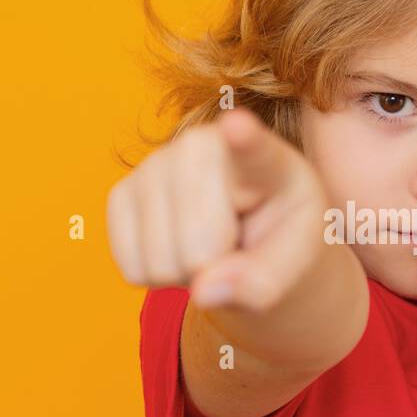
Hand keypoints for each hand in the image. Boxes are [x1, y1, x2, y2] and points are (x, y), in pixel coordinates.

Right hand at [106, 107, 328, 310]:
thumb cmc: (278, 238)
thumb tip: (204, 292)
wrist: (245, 232)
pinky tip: (177, 246)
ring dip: (184, 275)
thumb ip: (264, 283)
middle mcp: (203, 146)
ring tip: (208, 244)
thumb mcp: (296, 262)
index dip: (243, 138)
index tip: (237, 125)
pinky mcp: (121, 192)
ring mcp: (155, 164)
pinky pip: (131, 267)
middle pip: (198, 244)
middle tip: (234, 246)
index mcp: (265, 159)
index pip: (253, 148)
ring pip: (159, 262)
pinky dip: (155, 276)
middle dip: (215, 268)